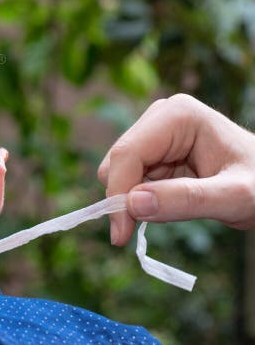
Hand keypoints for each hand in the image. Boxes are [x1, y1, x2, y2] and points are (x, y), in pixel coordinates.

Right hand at [98, 93, 254, 246]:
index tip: (120, 236)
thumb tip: (133, 204)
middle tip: (143, 229)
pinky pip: (130, 177)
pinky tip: (169, 202)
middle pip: (117, 161)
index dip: (118, 194)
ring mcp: (156, 132)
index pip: (127, 154)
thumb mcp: (234, 197)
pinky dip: (141, 197)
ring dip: (135, 198)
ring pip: (118, 171)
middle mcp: (161, 116)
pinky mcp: (155, 149)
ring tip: (174, 209)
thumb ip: (187, 200)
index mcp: (177, 115)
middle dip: (127, 197)